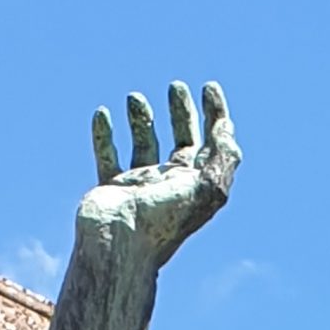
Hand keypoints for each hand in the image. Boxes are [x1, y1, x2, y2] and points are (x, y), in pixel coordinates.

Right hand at [76, 81, 239, 266]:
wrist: (119, 243)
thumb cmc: (164, 218)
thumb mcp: (206, 187)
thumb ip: (222, 156)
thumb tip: (226, 128)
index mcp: (197, 186)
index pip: (212, 145)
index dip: (215, 114)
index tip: (209, 87)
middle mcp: (172, 185)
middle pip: (182, 143)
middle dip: (181, 113)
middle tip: (176, 86)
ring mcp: (141, 187)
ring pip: (145, 146)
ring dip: (142, 119)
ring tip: (135, 96)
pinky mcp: (112, 189)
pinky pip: (108, 157)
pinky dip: (104, 135)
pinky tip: (102, 114)